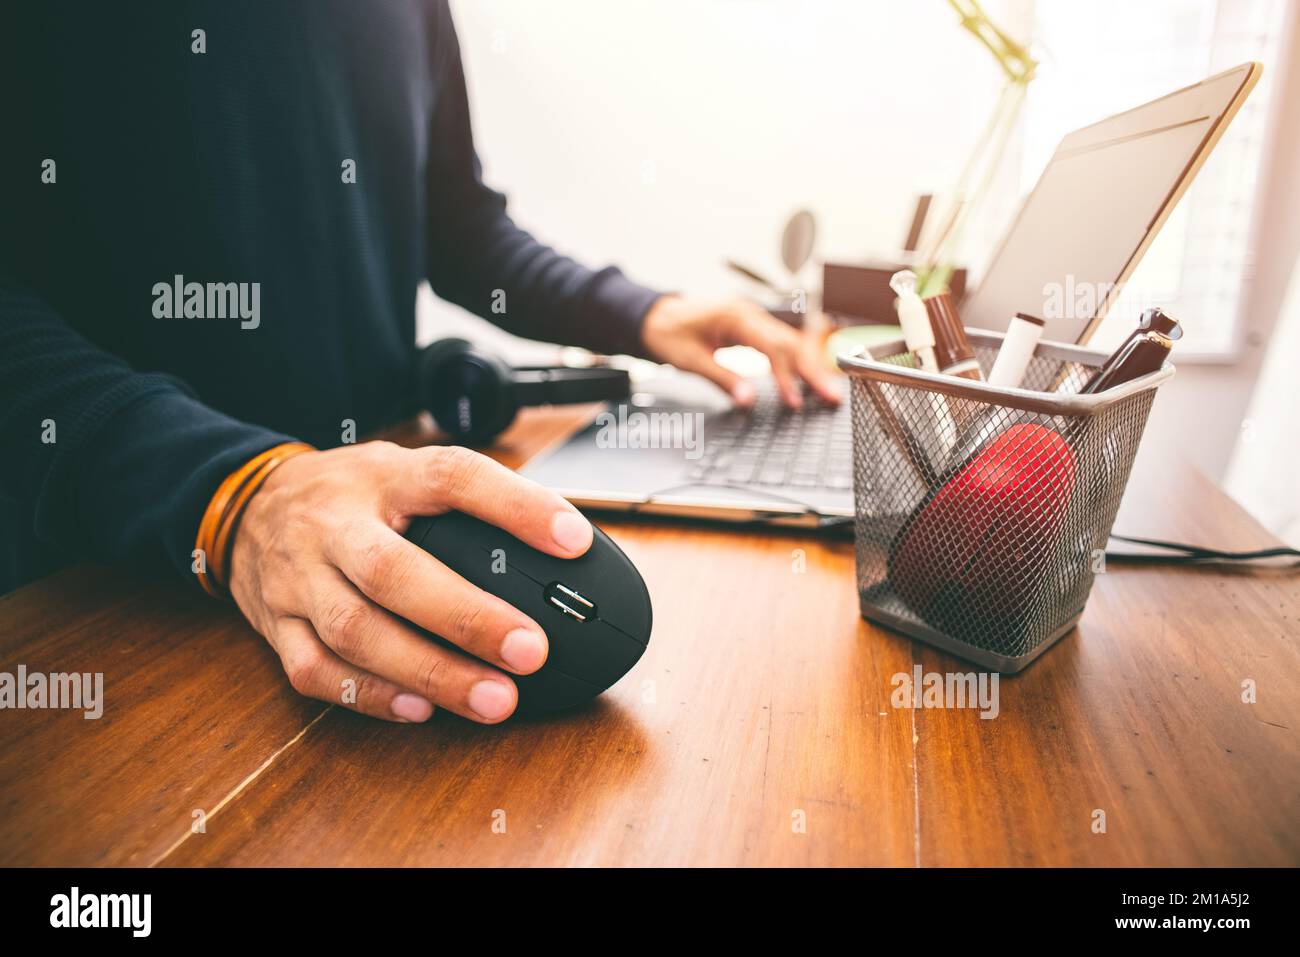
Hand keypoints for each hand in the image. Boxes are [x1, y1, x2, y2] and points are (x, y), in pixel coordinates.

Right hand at [228, 441, 593, 723]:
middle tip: (531, 650)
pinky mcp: (276, 626)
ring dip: (428, 671)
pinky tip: (421, 710)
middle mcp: (335, 524)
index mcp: (383, 476)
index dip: (514, 506)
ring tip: (493, 699)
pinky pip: (316, 671)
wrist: (245, 505)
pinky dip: (371, 695)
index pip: (452, 476)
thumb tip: (566, 542)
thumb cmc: (352, 494)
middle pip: (393, 571)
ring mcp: (299, 577)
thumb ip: (469, 501)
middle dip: (465, 617)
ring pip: (355, 630)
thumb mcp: (405, 470)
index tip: (572, 541)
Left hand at [640, 295, 838, 408]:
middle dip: (812, 371)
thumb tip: (748, 401)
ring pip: (790, 342)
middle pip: (790, 343)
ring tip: (829, 391)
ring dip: (809, 367)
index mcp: (736, 317)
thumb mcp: (690, 360)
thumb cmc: (668, 333)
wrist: (653, 315)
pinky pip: (780, 343)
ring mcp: (753, 318)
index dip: (787, 377)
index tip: (795, 402)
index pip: (772, 348)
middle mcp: (750, 313)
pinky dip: (795, 361)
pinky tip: (807, 378)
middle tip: (833, 396)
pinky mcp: (752, 326)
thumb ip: (722, 379)